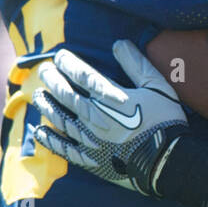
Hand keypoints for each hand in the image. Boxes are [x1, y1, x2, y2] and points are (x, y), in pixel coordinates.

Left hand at [32, 40, 186, 195]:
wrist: (167, 162)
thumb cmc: (164, 122)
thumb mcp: (157, 88)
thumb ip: (136, 64)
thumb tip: (119, 44)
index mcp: (109, 97)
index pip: (81, 74)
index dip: (68, 63)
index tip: (60, 56)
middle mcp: (93, 116)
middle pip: (64, 94)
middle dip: (52, 80)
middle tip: (44, 71)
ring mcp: (88, 139)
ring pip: (59, 119)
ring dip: (46, 105)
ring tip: (39, 96)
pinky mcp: (89, 159)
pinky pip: (62, 148)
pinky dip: (49, 139)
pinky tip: (40, 131)